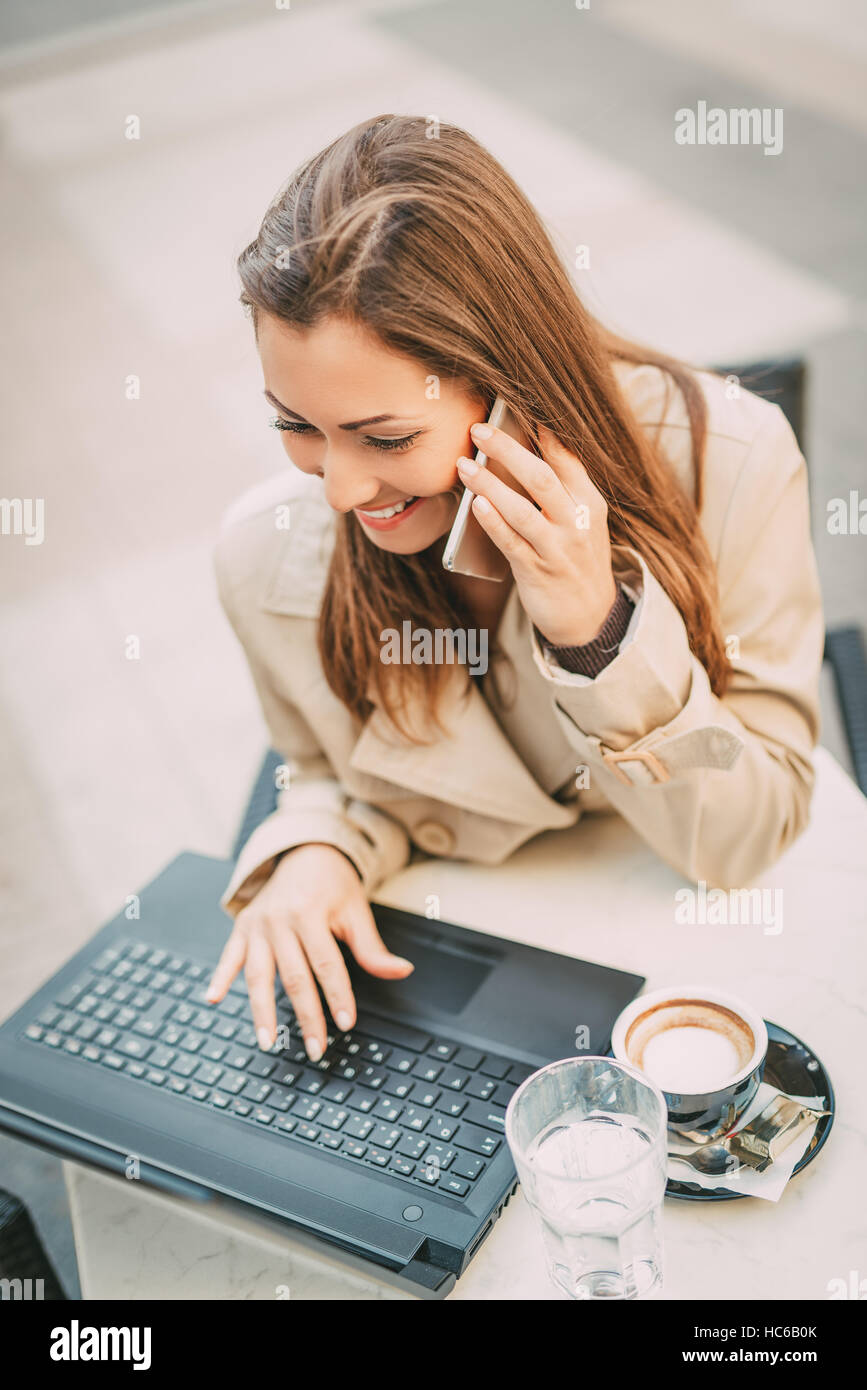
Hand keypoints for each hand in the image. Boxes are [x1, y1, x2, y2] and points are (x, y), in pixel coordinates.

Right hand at [206, 843, 413, 1060]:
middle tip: (316, 1048)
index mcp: (310, 913)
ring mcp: (258, 925)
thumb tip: (402, 971)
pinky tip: (213, 999)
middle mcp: (280, 920)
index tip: (345, 1023)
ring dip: (261, 1011)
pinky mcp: (242, 928)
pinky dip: (220, 977)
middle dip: (306, 1016)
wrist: (304, 852)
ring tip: (267, 1041)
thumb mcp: (356, 911)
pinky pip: (229, 956)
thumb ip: (373, 948)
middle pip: (294, 976)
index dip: (337, 995)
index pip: (326, 963)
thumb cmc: (332, 885)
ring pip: (259, 974)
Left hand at [457, 421, 616, 644]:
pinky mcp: (537, 571)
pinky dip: (493, 522)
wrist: (590, 615)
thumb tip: (522, 449)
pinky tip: (476, 504)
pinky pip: (511, 542)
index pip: (566, 458)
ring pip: (522, 509)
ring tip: (463, 465)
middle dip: (507, 450)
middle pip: (540, 477)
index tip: (516, 406)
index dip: (542, 431)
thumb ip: (561, 489)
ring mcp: (557, 548)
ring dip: (489, 484)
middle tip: (478, 430)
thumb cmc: (576, 558)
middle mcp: (576, 522)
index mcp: (589, 502)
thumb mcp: (582, 520)